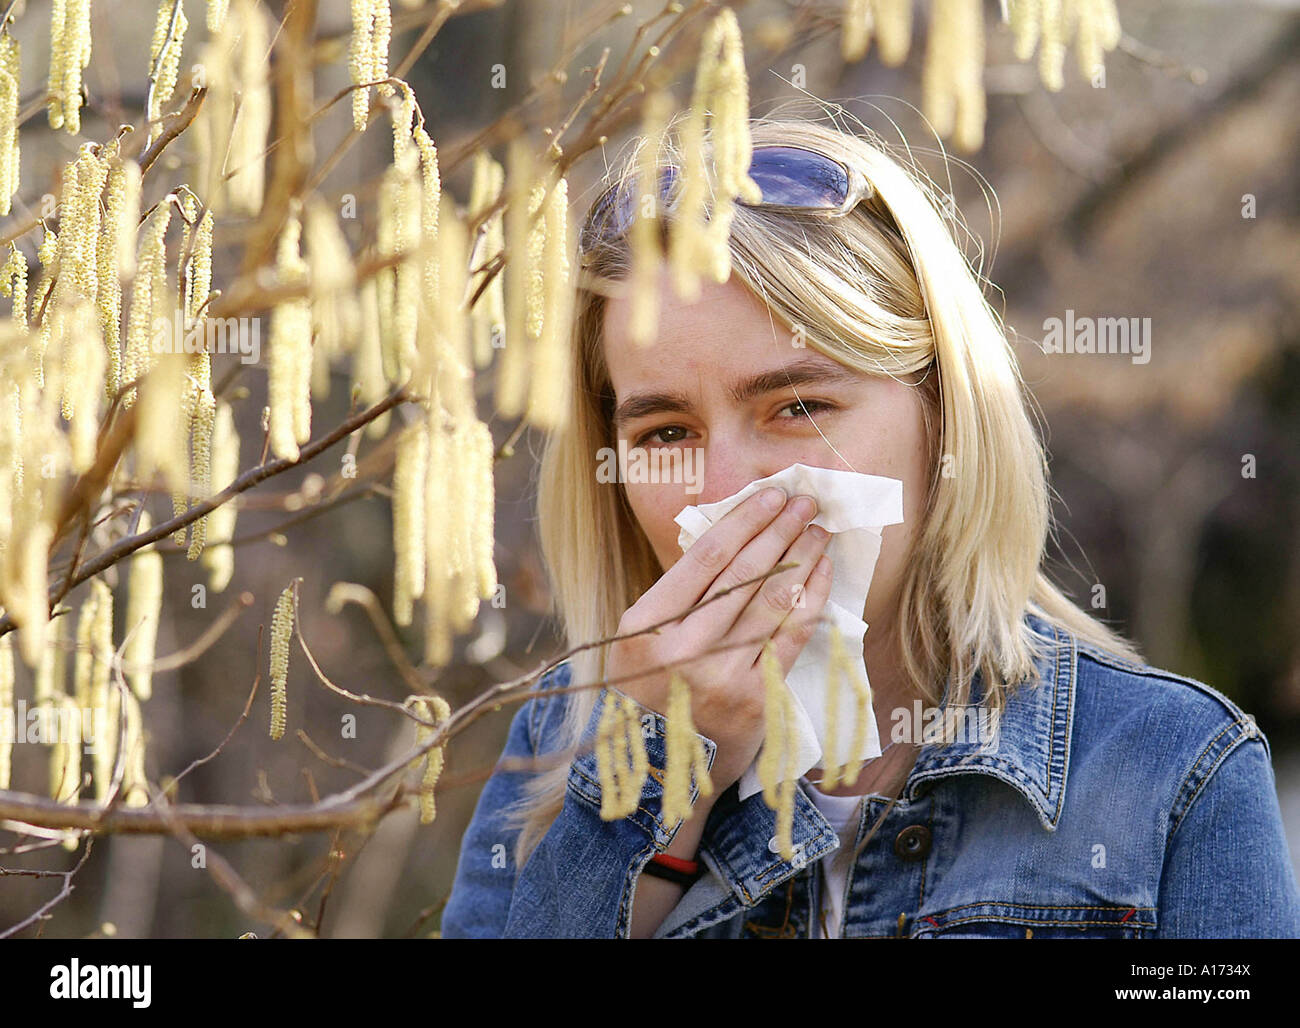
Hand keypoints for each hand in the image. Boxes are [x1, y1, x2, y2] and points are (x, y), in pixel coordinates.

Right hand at [604, 486, 833, 800]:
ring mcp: (720, 676)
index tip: (771, 495)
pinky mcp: (754, 700)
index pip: (705, 556)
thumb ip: (678, 596)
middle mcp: (682, 647)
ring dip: (801, 558)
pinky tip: (822, 576)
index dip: (744, 520)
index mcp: (646, 624)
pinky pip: (790, 639)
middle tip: (805, 501)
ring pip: (771, 601)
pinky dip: (810, 602)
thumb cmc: (650, 694)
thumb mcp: (639, 640)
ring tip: (818, 531)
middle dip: (779, 530)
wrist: (659, 771)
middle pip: (743, 573)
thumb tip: (734, 536)